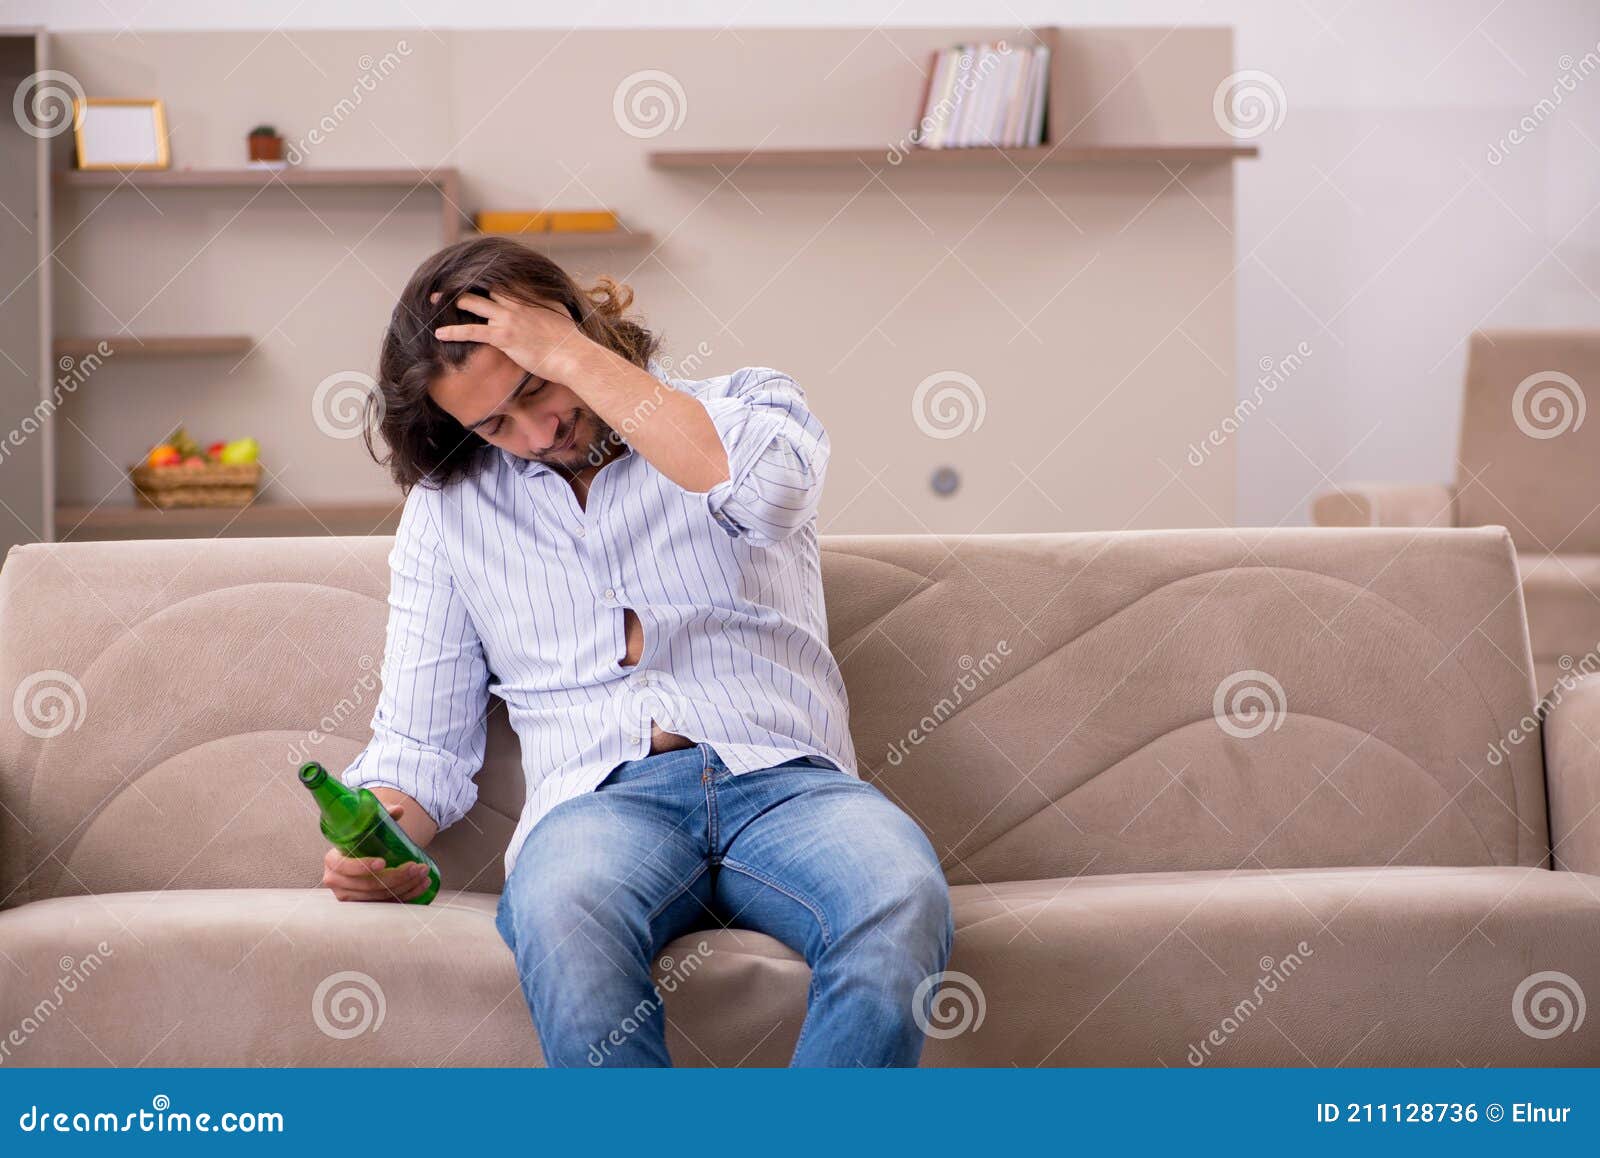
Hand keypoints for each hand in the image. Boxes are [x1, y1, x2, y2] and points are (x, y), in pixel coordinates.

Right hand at [320, 803, 432, 901]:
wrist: (360, 852)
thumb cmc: (363, 836)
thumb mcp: (369, 824)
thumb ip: (383, 815)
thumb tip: (398, 810)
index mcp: (332, 860)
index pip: (345, 867)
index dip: (363, 866)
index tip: (383, 862)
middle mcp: (336, 882)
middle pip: (368, 885)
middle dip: (396, 876)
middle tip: (417, 867)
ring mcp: (349, 896)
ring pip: (380, 897)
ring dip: (405, 886)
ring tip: (423, 874)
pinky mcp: (363, 905)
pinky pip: (386, 904)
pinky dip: (406, 895)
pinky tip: (422, 885)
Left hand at [430, 288, 596, 385]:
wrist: (572, 355)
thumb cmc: (569, 340)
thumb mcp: (559, 311)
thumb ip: (546, 302)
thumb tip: (543, 301)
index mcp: (528, 295)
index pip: (500, 279)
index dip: (482, 277)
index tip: (469, 275)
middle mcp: (515, 302)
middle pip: (483, 287)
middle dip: (462, 284)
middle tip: (445, 284)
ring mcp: (508, 318)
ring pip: (473, 304)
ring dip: (452, 302)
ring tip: (434, 301)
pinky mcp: (503, 337)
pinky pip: (473, 332)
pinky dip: (454, 332)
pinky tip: (440, 333)